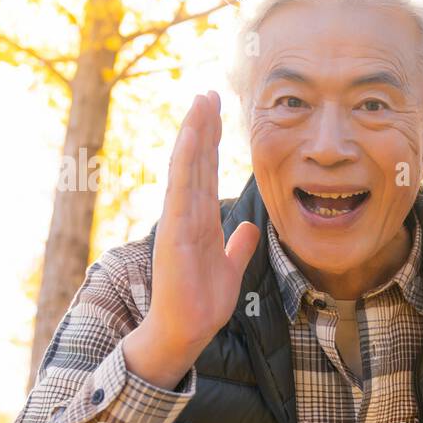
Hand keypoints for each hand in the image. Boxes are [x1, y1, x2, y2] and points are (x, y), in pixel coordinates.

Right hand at [123, 91, 259, 388]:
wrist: (186, 330)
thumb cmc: (202, 302)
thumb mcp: (229, 268)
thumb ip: (237, 246)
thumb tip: (247, 228)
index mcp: (200, 220)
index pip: (206, 171)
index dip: (212, 142)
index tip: (217, 113)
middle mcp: (187, 214)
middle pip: (196, 161)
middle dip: (202, 126)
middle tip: (209, 93)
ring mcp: (178, 220)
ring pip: (187, 167)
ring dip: (194, 133)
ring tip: (201, 101)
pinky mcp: (174, 232)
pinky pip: (181, 189)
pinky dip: (185, 161)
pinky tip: (190, 136)